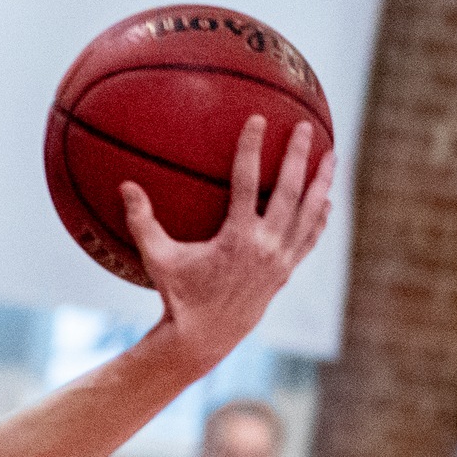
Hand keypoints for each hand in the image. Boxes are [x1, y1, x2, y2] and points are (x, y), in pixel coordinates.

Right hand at [122, 115, 335, 368]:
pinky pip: (309, 238)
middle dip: (298, 156)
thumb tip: (125, 185)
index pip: (247, 182)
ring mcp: (281, 259)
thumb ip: (141, 221)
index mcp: (236, 237)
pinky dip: (320, 217)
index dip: (252, 148)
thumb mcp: (157, 258)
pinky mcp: (286, 271)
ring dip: (322, 182)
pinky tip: (326, 200)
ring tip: (331, 155)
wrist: (204, 336)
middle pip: (289, 191)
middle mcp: (265, 245)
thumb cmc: (178, 294)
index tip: (258, 120)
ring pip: (310, 213)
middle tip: (304, 127)